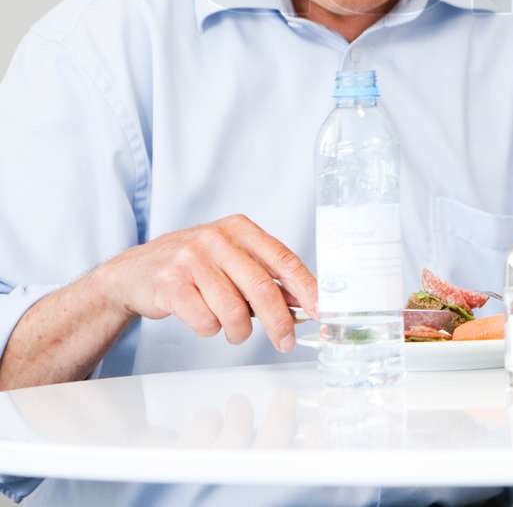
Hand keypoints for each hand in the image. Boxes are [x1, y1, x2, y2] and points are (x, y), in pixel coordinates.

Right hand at [89, 214, 317, 353]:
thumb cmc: (193, 267)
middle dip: (280, 321)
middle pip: (262, 287)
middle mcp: (217, 238)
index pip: (283, 259)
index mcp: (240, 229)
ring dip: (240, 331)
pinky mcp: (170, 284)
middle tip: (286, 341)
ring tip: (236, 332)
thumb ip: (266, 276)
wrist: (134, 273)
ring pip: (233, 309)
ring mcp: (191, 259)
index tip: (321, 310)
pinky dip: (211, 330)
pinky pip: (205, 320)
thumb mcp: (231, 260)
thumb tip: (305, 301)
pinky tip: (206, 322)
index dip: (306, 287)